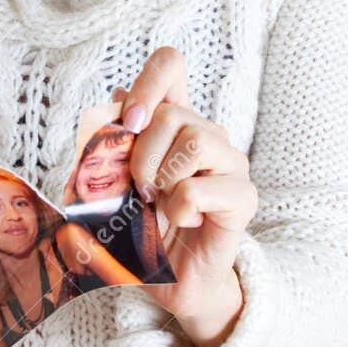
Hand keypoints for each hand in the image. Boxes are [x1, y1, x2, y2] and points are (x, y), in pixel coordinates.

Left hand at [113, 46, 256, 346]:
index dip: (147, 85)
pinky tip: (182, 223)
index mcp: (174, 122)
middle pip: (175, 114)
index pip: (170, 65)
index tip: (127, 124)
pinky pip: (198, 190)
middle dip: (141, 155)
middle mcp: (207, 134)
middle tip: (139, 190)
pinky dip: (177, 212)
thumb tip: (113, 101)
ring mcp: (230, 164)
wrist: (169, 281)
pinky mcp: (242, 198)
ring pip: (195, 140)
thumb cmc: (138, 229)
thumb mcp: (106, 183)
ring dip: (161, 179)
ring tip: (159, 205)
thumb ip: (106, 144)